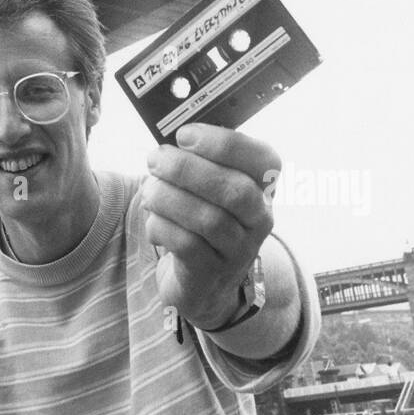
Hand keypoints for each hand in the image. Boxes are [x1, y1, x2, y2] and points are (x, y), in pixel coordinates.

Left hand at [135, 123, 278, 330]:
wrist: (201, 280)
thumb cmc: (201, 215)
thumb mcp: (209, 186)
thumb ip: (197, 158)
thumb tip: (168, 134)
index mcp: (262, 187)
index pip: (264, 161)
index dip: (225, 144)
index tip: (184, 135)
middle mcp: (259, 219)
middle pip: (236, 191)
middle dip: (188, 169)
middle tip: (155, 159)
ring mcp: (239, 250)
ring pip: (210, 220)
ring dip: (169, 198)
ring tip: (149, 190)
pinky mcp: (212, 273)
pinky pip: (188, 246)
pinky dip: (163, 227)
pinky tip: (152, 220)